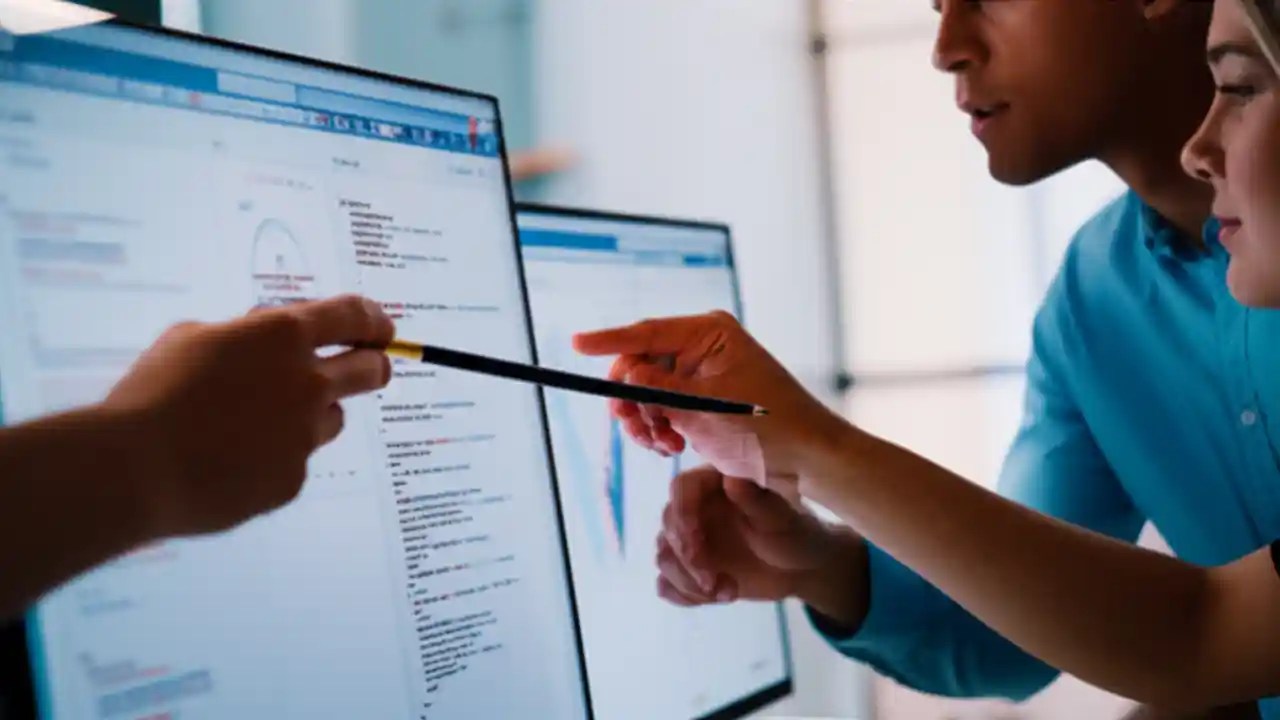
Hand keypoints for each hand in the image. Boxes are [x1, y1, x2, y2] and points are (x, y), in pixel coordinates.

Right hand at [103, 294, 393, 536]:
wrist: (133, 468)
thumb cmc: (153, 393)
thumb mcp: (192, 339)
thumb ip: (242, 335)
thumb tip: (263, 336)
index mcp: (283, 336)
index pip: (352, 316)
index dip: (373, 321)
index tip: (382, 329)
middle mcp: (308, 383)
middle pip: (371, 371)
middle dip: (374, 366)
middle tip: (367, 369)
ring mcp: (304, 434)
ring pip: (331, 419)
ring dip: (309, 416)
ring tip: (255, 426)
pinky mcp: (292, 478)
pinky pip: (292, 462)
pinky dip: (271, 458)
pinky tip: (228, 463)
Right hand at [574, 311, 844, 491]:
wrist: (805, 458)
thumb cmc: (769, 426)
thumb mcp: (710, 408)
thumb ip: (664, 390)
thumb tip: (626, 374)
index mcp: (708, 334)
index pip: (646, 333)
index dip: (609, 340)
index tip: (576, 344)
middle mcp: (700, 348)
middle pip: (638, 365)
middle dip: (631, 398)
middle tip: (634, 425)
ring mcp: (697, 375)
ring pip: (644, 391)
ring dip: (644, 420)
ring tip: (662, 444)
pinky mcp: (697, 401)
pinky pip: (658, 409)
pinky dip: (656, 429)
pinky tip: (670, 447)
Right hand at [656, 465, 867, 626]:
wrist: (802, 569)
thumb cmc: (794, 533)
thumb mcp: (781, 518)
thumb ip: (756, 499)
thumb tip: (730, 478)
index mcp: (713, 486)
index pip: (681, 489)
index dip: (681, 514)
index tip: (695, 543)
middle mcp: (695, 510)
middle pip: (668, 527)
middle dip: (686, 559)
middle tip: (713, 581)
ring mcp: (690, 542)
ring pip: (665, 558)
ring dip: (688, 581)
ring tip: (728, 592)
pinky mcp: (689, 572)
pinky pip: (668, 585)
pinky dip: (685, 595)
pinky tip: (717, 597)